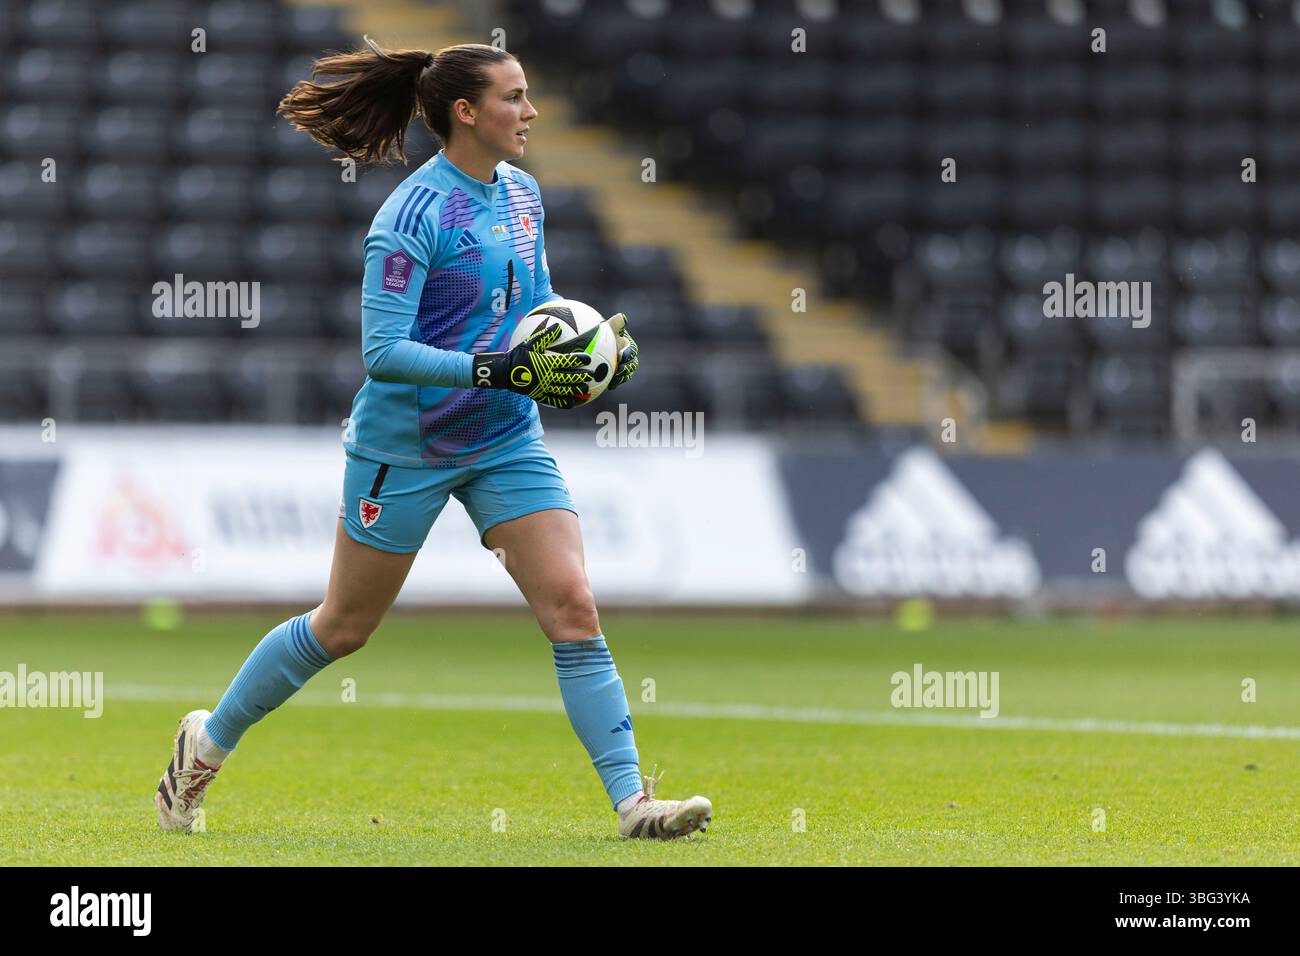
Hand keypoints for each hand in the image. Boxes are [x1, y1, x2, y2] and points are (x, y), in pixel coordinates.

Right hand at [472, 323, 593, 408]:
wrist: (504, 373)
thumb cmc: (517, 355)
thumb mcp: (529, 343)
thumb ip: (545, 335)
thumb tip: (558, 326)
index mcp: (546, 363)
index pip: (566, 361)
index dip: (578, 360)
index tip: (588, 358)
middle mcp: (547, 376)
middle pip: (568, 377)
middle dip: (582, 376)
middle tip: (592, 375)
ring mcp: (544, 387)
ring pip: (564, 390)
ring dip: (577, 389)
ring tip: (586, 389)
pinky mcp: (540, 395)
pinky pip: (555, 400)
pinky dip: (565, 402)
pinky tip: (574, 402)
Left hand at [605, 313, 637, 390]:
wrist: (595, 344)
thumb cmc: (603, 333)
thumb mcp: (608, 326)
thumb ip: (616, 323)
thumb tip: (622, 317)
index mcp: (627, 346)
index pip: (631, 350)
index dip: (628, 354)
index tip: (620, 355)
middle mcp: (627, 357)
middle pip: (632, 364)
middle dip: (627, 368)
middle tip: (619, 369)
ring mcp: (622, 367)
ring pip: (627, 374)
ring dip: (623, 378)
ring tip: (615, 380)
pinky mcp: (616, 375)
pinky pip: (618, 381)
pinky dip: (615, 384)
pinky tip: (609, 386)